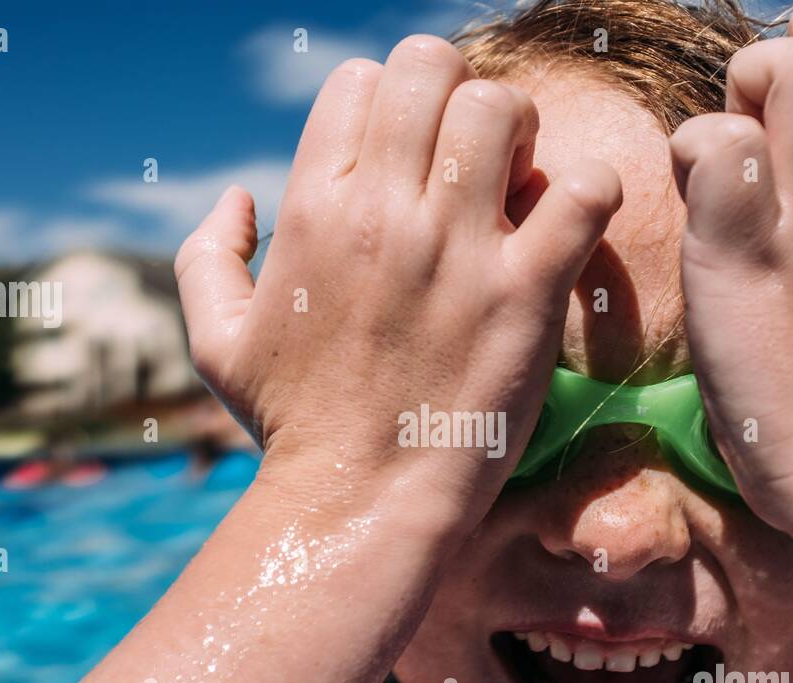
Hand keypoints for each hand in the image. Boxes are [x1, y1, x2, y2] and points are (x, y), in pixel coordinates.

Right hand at [175, 36, 620, 530]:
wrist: (355, 505)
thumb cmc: (290, 428)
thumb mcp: (216, 342)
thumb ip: (207, 255)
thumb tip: (236, 196)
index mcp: (310, 208)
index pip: (360, 79)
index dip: (393, 106)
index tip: (411, 163)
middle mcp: (380, 213)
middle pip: (432, 69)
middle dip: (458, 98)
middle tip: (473, 161)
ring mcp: (454, 251)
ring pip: (503, 109)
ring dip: (522, 135)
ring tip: (519, 189)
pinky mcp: (521, 296)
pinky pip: (580, 191)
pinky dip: (585, 194)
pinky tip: (565, 231)